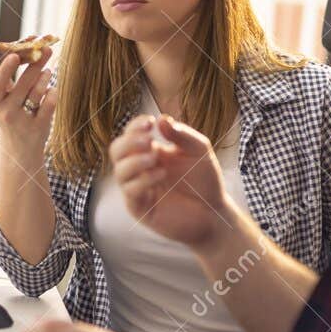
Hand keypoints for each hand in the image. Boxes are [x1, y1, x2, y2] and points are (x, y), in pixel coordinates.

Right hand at [0, 40, 54, 166]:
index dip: (5, 69)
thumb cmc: (9, 115)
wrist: (19, 150)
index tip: (14, 55)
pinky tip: (51, 90)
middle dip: (36, 64)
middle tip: (47, 49)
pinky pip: (50, 103)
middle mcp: (7, 112)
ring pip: (38, 92)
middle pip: (24, 83)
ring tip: (47, 70)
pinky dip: (52, 93)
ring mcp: (24, 121)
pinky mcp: (40, 127)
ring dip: (45, 77)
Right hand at [108, 115, 236, 252]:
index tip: (150, 123)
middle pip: (117, 150)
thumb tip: (161, 119)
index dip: (135, 126)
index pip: (131, 134)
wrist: (213, 213)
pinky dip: (142, 180)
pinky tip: (160, 174)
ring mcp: (138, 189)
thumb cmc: (205, 181)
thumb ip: (181, 135)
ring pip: (119, 171)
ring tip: (154, 158)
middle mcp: (140, 169)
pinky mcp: (140, 208)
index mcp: (151, 152)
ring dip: (134, 161)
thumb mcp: (198, 151)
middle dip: (129, 142)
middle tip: (148, 141)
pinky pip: (130, 191)